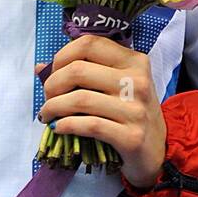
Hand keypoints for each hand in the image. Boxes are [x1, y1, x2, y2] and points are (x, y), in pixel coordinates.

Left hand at [35, 33, 166, 188]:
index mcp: (134, 61)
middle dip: (52, 85)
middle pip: (78, 70)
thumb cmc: (131, 114)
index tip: (53, 73)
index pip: (89, 44)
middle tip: (47, 98)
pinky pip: (89, 125)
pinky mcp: (132, 136)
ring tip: (47, 115)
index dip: (62, 56)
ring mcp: (136, 110)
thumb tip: (40, 67)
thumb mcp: (116, 87)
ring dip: (54, 107)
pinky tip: (59, 128)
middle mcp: (138, 81)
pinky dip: (66, 125)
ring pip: (80, 99)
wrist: (157, 152)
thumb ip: (84, 71)